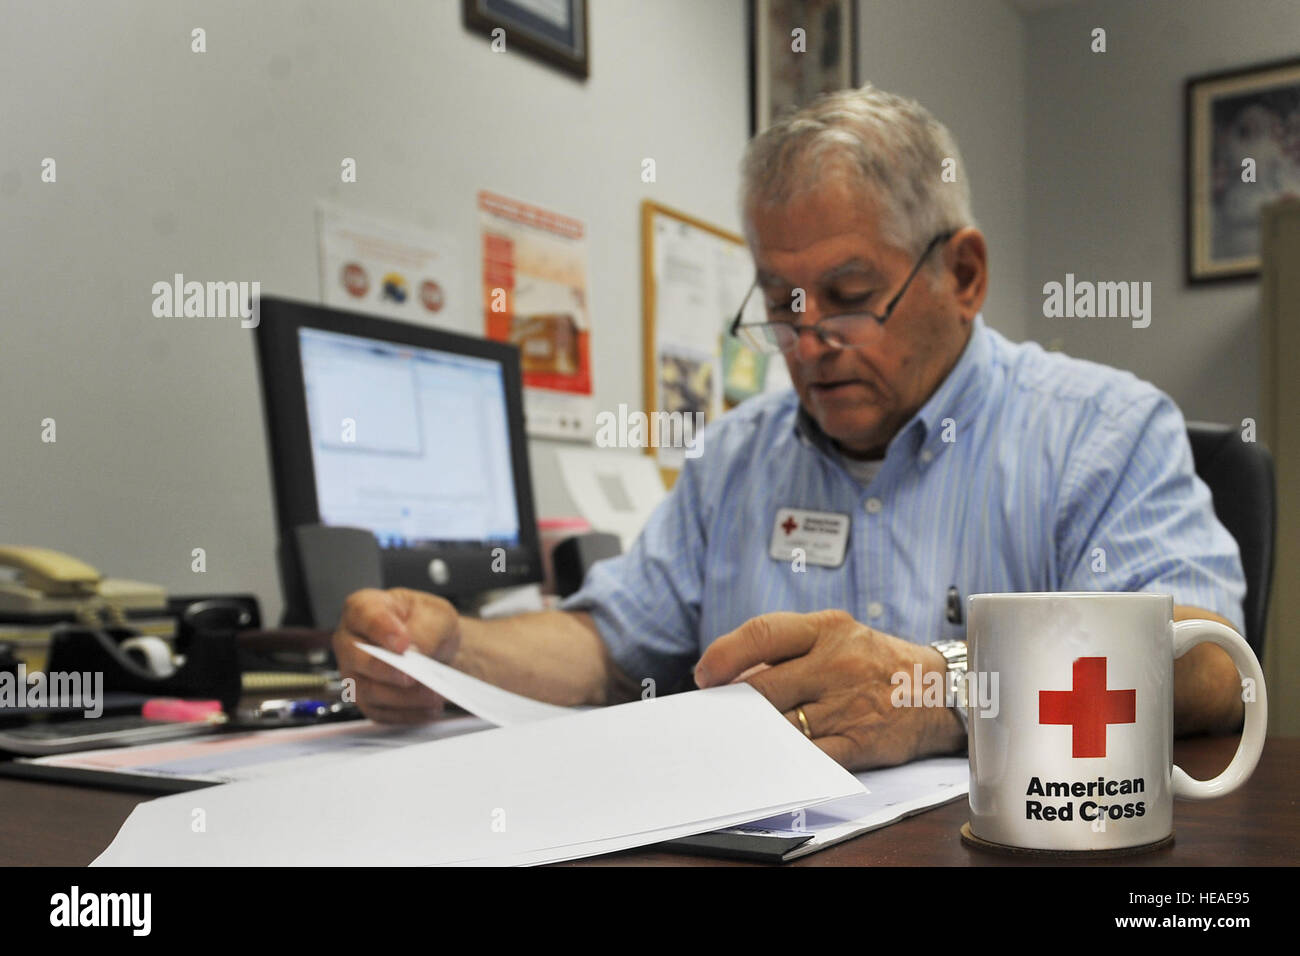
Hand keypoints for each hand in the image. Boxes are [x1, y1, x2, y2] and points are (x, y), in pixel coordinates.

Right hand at [331, 588, 462, 724]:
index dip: (382, 630)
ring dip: (403, 697)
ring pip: (368, 690)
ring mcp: (354, 673)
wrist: (436, 645)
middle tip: (412, 676)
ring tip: (433, 695)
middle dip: (387, 670)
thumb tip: (414, 651)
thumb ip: (425, 630)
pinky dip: (407, 714)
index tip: (402, 643)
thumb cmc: (428, 623)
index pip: (365, 616)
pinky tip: (428, 708)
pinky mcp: (366, 700)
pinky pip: (381, 713)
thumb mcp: (436, 614)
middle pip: (357, 658)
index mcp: (363, 608)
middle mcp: (350, 641)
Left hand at [694, 609, 961, 769]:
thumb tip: (732, 678)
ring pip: (781, 724)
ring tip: (734, 739)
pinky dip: (783, 760)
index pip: (763, 634)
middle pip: (764, 687)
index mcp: (826, 629)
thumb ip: (789, 651)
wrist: (940, 691)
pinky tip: (768, 760)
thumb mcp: (837, 636)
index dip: (725, 655)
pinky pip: (810, 755)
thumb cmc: (874, 662)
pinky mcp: (859, 740)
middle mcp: (835, 662)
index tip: (705, 676)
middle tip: (714, 717)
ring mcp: (848, 703)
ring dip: (752, 735)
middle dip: (732, 706)